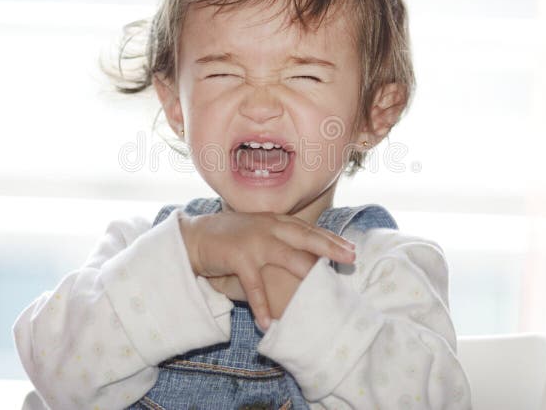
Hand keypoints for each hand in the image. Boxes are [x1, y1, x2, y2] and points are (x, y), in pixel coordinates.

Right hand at [179, 211, 354, 329]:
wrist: (195, 237)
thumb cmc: (230, 237)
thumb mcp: (259, 231)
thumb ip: (280, 236)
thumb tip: (307, 252)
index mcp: (275, 221)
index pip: (308, 230)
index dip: (330, 238)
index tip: (349, 247)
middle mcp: (268, 228)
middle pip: (306, 238)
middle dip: (330, 248)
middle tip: (351, 257)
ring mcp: (254, 242)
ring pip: (287, 257)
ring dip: (306, 273)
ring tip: (322, 287)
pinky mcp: (238, 257)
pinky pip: (254, 286)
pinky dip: (262, 306)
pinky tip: (269, 323)